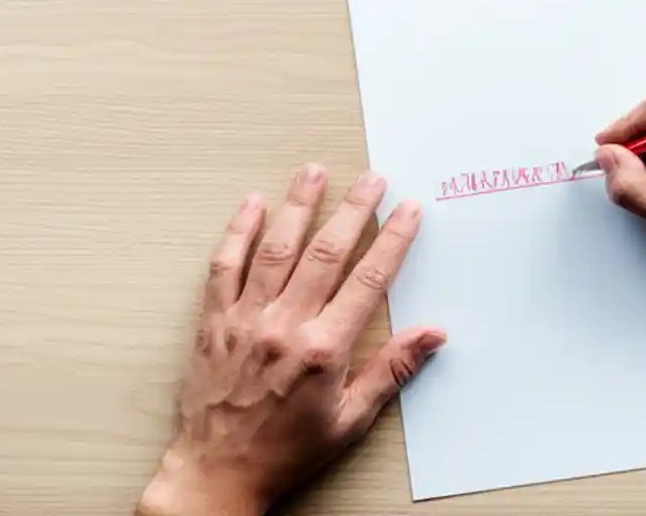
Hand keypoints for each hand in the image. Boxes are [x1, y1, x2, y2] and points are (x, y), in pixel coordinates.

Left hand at [137, 165, 444, 515]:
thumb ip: (391, 371)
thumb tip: (432, 335)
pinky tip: (252, 204)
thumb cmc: (286, 451)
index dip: (393, 240)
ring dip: (298, 206)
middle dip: (353, 209)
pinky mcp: (213, 322)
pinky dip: (238, 232)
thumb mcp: (350, 420)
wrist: (217, 473)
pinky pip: (224, 266)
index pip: (368, 280)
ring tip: (314, 172)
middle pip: (325, 252)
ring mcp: (245, 320)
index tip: (408, 211)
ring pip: (275, 248)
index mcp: (323, 349)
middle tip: (372, 177)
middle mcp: (284, 326)